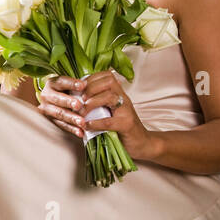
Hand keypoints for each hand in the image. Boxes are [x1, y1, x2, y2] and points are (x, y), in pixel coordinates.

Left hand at [37, 70, 153, 158]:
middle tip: (79, 100)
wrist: (143, 144)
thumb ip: (100, 104)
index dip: (91, 78)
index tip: (79, 87)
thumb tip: (77, 98)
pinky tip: (87, 126)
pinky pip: (109, 121)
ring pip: (109, 97)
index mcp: (119, 94)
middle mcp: (124, 99)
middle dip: (90, 88)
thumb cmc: (123, 128)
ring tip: (81, 112)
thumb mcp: (111, 112)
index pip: (107, 76)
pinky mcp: (127, 125)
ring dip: (91, 103)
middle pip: (109, 82)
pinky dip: (95, 123)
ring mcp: (126, 111)